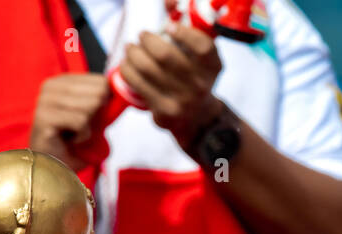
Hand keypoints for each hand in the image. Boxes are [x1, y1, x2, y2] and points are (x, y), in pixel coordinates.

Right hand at [29, 73, 110, 169]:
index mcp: (63, 81)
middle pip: (97, 93)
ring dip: (89, 128)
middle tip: (83, 128)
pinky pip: (80, 122)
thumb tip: (122, 93)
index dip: (107, 102)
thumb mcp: (94, 117)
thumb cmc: (75, 143)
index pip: (100, 81)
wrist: (56, 166)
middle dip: (97, 116)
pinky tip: (72, 140)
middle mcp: (51, 86)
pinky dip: (83, 136)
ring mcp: (45, 101)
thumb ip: (104, 102)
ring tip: (75, 134)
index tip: (97, 117)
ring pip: (89, 107)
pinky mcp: (44, 117)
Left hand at [119, 25, 222, 147]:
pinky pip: (137, 84)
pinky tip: (128, 65)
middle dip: (146, 39)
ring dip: (133, 53)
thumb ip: (187, 25)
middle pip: (165, 55)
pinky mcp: (165, 112)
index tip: (170, 26)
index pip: (203, 47)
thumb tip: (169, 3)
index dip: (184, 33)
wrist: (197, 115)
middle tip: (142, 36)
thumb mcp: (199, 53)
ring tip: (131, 49)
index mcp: (213, 66)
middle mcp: (201, 85)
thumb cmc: (193, 74)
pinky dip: (128, 70)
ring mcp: (183, 101)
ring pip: (146, 68)